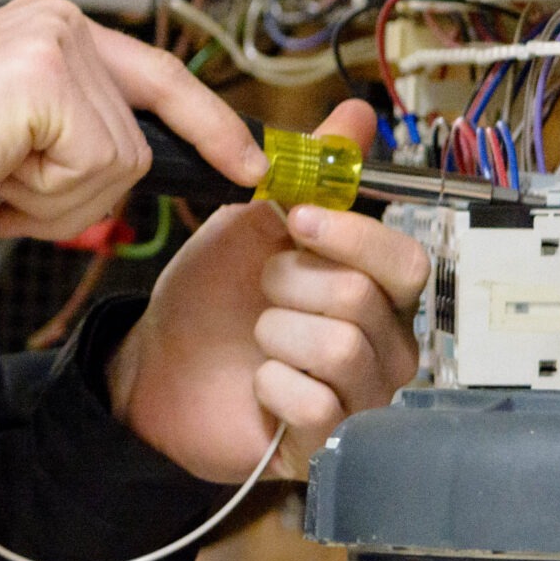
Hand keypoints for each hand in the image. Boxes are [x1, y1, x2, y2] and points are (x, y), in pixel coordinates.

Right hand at [0, 0, 263, 243]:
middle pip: (140, 128)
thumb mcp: (15, 132)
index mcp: (50, 28)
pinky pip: (95, 168)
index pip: (154, 72)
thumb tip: (125, 168)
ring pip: (119, 161)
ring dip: (63, 202)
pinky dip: (49, 200)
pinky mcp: (51, 77)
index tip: (248, 162)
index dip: (207, 120)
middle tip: (150, 193)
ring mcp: (57, 43)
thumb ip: (70, 132)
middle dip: (128, 181)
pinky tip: (0, 187)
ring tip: (1, 192)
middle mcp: (59, 22)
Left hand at [105, 99, 429, 484]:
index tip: (296, 221)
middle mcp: (384, 347)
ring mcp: (362, 401)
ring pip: (342, 348)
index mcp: (376, 292)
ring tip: (257, 335)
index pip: (405, 258)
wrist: (155, 366)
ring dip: (278, 331)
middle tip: (262, 289)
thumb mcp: (255, 224)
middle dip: (293, 283)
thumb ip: (311, 176)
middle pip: (366, 299)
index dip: (350, 236)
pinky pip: (316, 402)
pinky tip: (256, 383)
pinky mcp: (329, 446)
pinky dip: (269, 384)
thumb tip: (357, 114)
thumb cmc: (212, 298)